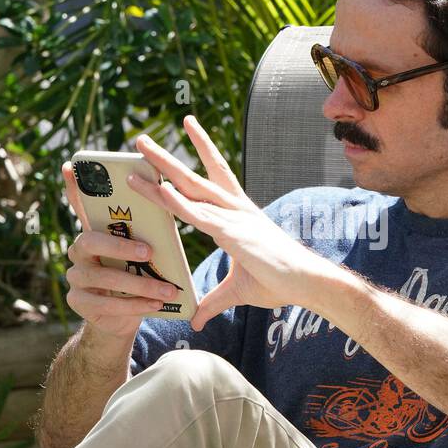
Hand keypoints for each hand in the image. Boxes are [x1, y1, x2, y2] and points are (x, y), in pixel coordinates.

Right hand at [61, 162, 181, 338]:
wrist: (122, 319)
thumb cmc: (136, 278)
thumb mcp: (142, 255)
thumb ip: (145, 233)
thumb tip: (167, 201)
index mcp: (94, 233)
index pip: (80, 206)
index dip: (73, 188)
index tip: (70, 165)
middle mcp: (78, 252)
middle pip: (89, 241)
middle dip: (119, 246)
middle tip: (148, 251)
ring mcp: (75, 277)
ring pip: (103, 278)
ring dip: (139, 284)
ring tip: (167, 290)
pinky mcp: (78, 302)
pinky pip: (106, 303)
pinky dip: (134, 304)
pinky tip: (155, 305)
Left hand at [127, 115, 334, 330]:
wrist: (306, 284)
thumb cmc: (279, 282)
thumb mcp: (237, 291)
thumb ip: (212, 302)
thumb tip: (196, 319)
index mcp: (238, 214)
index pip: (213, 176)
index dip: (199, 151)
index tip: (186, 127)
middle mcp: (234, 208)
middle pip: (194, 175)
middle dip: (167, 157)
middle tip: (141, 139)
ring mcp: (233, 218)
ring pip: (191, 188)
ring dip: (163, 169)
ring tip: (140, 149)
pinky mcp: (234, 234)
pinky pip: (200, 216)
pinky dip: (179, 203)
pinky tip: (160, 189)